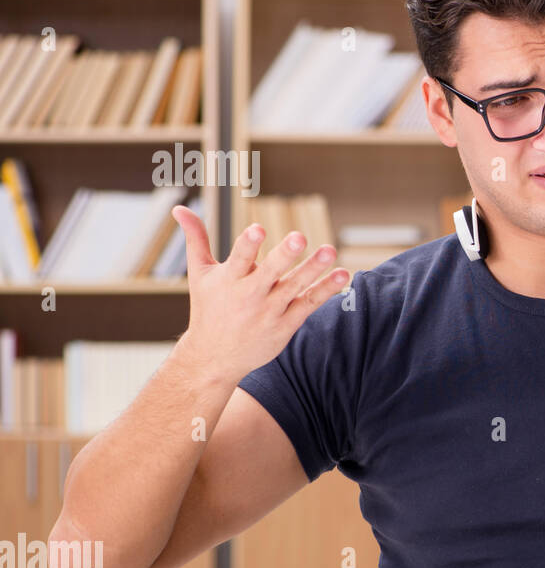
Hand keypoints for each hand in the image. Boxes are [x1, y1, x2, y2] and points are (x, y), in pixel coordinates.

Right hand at [170, 206, 349, 383]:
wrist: (215, 358)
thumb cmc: (208, 309)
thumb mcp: (199, 274)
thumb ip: (196, 239)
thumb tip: (179, 208)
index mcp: (228, 280)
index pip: (238, 259)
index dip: (248, 244)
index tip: (258, 228)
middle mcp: (250, 295)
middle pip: (270, 272)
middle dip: (283, 255)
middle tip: (300, 237)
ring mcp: (270, 311)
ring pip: (294, 287)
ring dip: (313, 270)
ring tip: (330, 250)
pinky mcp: (286, 324)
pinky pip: (309, 304)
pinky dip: (326, 290)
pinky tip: (342, 274)